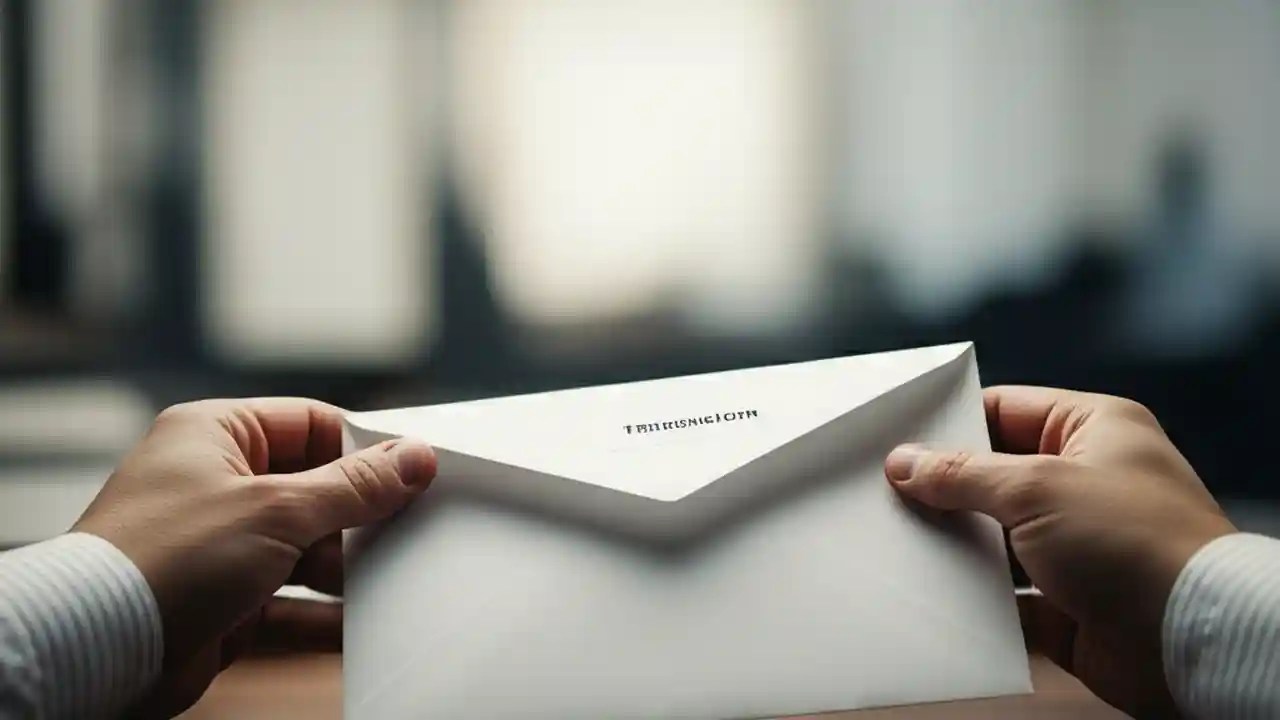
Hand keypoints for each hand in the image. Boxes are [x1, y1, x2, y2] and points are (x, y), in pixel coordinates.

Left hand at [72, 398, 435, 716]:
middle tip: (406, 527)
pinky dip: (325, 614)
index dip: (365, 448)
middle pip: (315, 488)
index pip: (312, 423)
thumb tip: (413, 457)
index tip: (414, 471)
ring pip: (306, 548)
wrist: (94, 649)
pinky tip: (361, 623)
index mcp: (215, 434)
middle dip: (359, 515)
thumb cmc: (162, 559)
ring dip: (345, 567)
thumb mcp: (277, 509)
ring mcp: (219, 545)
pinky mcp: (223, 602)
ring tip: (387, 577)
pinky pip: (290, 602)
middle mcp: (215, 483)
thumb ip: (353, 486)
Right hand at [884, 385, 1235, 718]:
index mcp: (1094, 430)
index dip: (951, 423)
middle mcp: (1088, 482)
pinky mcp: (1069, 601)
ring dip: (956, 544)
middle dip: (944, 488)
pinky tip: (932, 592)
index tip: (896, 439)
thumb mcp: (1035, 488)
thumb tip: (903, 462)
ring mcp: (1078, 545)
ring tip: (897, 541)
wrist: (1193, 639)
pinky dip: (975, 597)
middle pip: (995, 475)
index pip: (1005, 409)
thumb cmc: (1132, 541)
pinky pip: (1006, 595)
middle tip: (884, 492)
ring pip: (996, 536)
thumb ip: (962, 474)